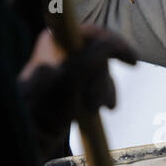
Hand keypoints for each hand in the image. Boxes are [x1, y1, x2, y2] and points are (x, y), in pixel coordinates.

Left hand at [19, 25, 136, 160]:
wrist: (31, 131)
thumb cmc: (43, 106)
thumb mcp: (68, 83)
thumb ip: (88, 60)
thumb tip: (108, 44)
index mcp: (56, 40)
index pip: (93, 34)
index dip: (116, 45)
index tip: (134, 63)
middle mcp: (63, 48)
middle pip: (100, 55)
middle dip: (103, 79)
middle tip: (96, 104)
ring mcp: (69, 64)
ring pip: (101, 70)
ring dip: (103, 90)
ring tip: (95, 109)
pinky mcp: (75, 80)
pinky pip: (98, 82)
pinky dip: (103, 94)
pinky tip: (105, 108)